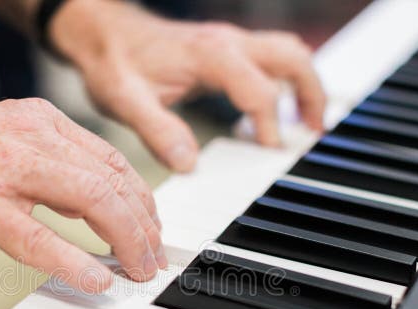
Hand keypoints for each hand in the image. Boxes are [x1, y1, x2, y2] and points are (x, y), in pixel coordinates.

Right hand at [0, 98, 165, 291]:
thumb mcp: (2, 141)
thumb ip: (50, 166)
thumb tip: (93, 208)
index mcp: (40, 122)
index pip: (112, 161)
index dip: (141, 200)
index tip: (151, 231)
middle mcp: (30, 137)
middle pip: (111, 181)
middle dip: (143, 226)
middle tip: (152, 260)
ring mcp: (4, 170)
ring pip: (90, 200)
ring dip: (125, 240)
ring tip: (138, 271)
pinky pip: (39, 237)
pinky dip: (74, 262)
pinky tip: (96, 282)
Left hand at [49, 0, 325, 171]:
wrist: (103, 34)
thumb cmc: (114, 62)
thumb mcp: (125, 101)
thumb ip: (158, 132)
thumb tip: (189, 165)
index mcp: (209, 56)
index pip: (259, 89)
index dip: (269, 123)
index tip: (269, 151)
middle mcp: (228, 43)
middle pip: (293, 58)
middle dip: (311, 94)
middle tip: (314, 132)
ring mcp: (230, 43)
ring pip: (289, 53)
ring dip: (305, 85)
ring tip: (307, 124)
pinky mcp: (227, 49)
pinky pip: (272, 58)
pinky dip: (287, 81)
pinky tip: (276, 112)